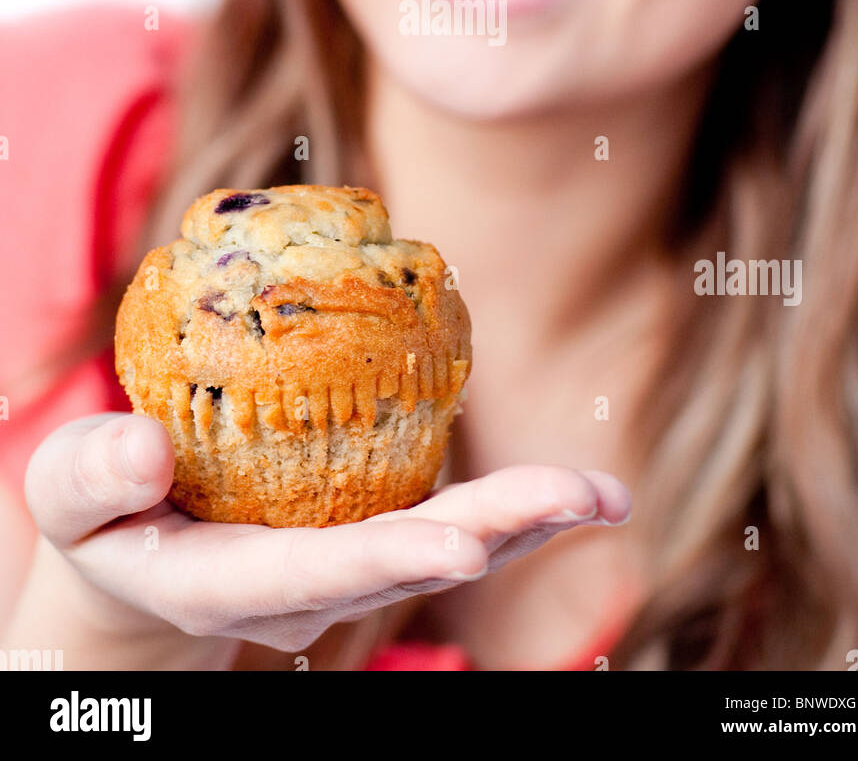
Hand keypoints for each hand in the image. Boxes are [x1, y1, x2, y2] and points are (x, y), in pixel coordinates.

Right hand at [25, 412, 631, 654]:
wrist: (138, 562)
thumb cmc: (104, 521)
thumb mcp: (73, 500)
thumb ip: (91, 478)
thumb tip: (143, 446)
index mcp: (231, 581)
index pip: (317, 576)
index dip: (389, 557)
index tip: (463, 543)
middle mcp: (307, 588)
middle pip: (410, 561)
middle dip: (499, 529)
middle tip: (583, 498)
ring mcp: (346, 567)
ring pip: (446, 544)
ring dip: (527, 518)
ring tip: (606, 493)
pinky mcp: (369, 533)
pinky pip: (449, 519)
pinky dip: (515, 506)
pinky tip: (579, 491)